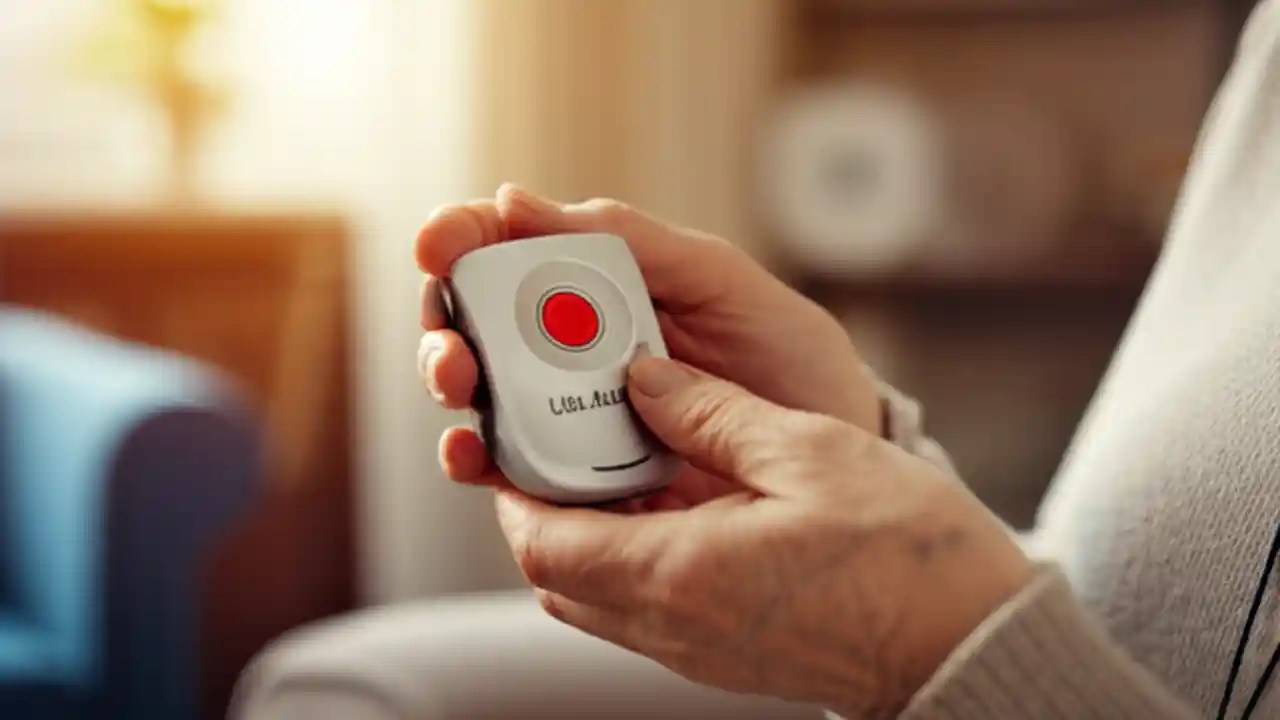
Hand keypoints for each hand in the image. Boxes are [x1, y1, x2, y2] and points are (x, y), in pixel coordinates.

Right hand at [416, 185, 883, 507]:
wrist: (839, 462)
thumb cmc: (789, 360)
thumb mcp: (723, 283)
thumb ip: (632, 243)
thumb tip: (515, 201)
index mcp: (600, 289)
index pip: (507, 252)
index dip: (461, 239)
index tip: (440, 244)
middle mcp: (570, 353)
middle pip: (474, 328)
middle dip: (444, 328)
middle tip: (455, 346)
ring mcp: (572, 421)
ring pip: (479, 401)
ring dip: (452, 393)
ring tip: (462, 394)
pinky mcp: (581, 489)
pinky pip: (513, 475)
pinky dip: (481, 462)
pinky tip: (480, 457)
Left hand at [490, 356, 1031, 717]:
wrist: (968, 644)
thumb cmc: (906, 556)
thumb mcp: (807, 452)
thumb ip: (713, 413)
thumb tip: (645, 381)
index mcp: (675, 573)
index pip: (541, 541)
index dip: (513, 487)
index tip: (522, 432)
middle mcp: (669, 623)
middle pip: (554, 573)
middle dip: (542, 505)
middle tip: (565, 438)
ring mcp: (693, 648)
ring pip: (593, 593)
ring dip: (586, 529)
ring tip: (619, 462)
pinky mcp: (720, 652)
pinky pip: (641, 604)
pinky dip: (631, 552)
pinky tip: (676, 502)